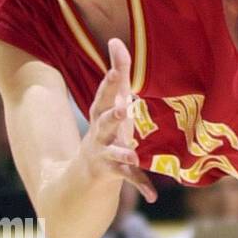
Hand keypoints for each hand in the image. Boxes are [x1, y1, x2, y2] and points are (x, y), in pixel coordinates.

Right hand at [80, 38, 156, 202]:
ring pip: (114, 153)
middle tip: (123, 109)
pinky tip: (153, 196)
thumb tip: (117, 40)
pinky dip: (142, 187)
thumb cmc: (107, 131)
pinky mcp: (112, 174)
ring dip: (124, 153)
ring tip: (133, 155)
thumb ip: (118, 75)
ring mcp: (104, 155)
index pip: (105, 94)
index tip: (116, 65)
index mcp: (102, 114)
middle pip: (105, 121)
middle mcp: (100, 133)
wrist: (84, 175)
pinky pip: (129, 180)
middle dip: (113, 115)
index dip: (111, 81)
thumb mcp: (113, 104)